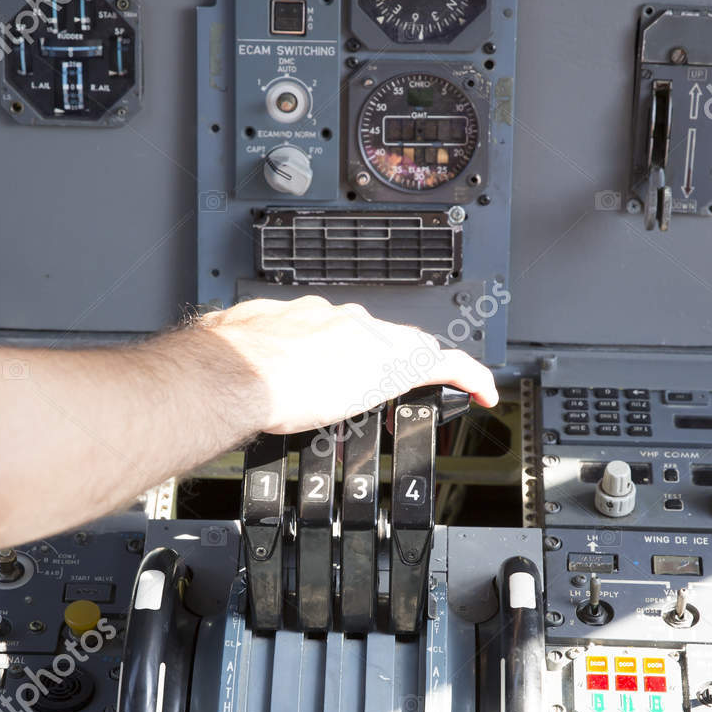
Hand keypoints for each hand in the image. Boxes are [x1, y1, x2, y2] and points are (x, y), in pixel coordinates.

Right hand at [196, 295, 497, 435]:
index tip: (352, 364)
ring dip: (423, 372)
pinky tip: (483, 392)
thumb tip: (228, 360)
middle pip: (384, 339)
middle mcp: (344, 322)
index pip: (346, 329)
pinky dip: (469, 377)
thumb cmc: (232, 365)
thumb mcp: (238, 347)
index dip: (355, 349)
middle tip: (390, 394)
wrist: (241, 373)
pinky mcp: (398, 365)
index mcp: (307, 317)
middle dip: (389, 365)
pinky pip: (448, 366)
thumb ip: (245, 351)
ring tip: (438, 391)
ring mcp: (372, 341)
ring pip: (414, 350)